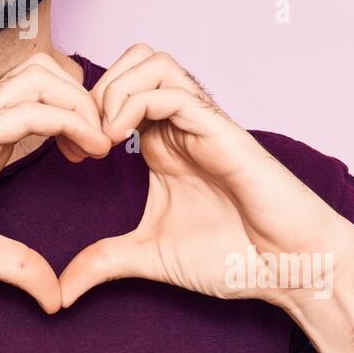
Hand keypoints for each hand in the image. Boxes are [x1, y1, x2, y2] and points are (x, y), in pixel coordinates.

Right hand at [0, 53, 111, 312]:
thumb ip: (17, 265)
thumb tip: (55, 296)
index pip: (42, 99)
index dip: (79, 115)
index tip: (96, 153)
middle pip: (47, 72)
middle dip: (87, 98)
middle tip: (105, 142)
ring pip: (41, 78)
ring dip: (81, 103)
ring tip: (99, 143)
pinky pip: (26, 110)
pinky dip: (66, 119)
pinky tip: (84, 149)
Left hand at [58, 44, 353, 307]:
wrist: (291, 269)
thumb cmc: (234, 257)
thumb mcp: (151, 257)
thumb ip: (104, 263)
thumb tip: (62, 292)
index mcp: (164, 143)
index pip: (118, 91)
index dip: (84, 112)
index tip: (68, 154)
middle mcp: (181, 124)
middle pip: (132, 60)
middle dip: (95, 89)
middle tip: (81, 137)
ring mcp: (201, 122)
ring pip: (151, 62)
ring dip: (114, 89)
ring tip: (101, 136)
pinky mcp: (220, 130)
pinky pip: (173, 91)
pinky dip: (135, 104)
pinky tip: (119, 142)